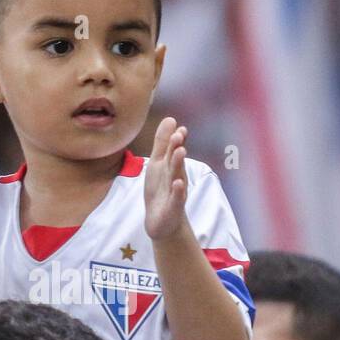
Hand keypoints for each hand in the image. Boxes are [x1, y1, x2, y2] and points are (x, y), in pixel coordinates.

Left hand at [143, 116, 189, 241]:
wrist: (162, 221)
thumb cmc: (161, 189)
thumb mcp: (158, 163)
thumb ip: (163, 142)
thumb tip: (170, 118)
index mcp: (170, 166)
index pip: (174, 150)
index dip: (176, 140)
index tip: (179, 128)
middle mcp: (175, 176)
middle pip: (175, 161)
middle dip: (177, 148)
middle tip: (178, 135)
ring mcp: (175, 192)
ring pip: (177, 176)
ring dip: (178, 164)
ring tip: (180, 152)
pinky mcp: (173, 207)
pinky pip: (176, 198)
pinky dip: (178, 191)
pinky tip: (178, 183)